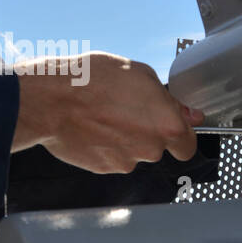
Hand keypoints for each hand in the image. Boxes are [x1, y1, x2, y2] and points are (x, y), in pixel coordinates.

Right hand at [12, 52, 199, 172]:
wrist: (52, 101)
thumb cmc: (94, 80)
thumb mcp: (140, 74)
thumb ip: (170, 101)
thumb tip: (189, 115)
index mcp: (166, 125)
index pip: (188, 145)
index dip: (181, 136)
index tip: (170, 126)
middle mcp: (150, 149)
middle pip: (158, 148)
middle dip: (147, 133)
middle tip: (126, 110)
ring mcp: (125, 162)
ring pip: (133, 153)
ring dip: (124, 139)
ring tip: (103, 115)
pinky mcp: (103, 168)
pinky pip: (111, 158)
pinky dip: (105, 146)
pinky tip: (92, 127)